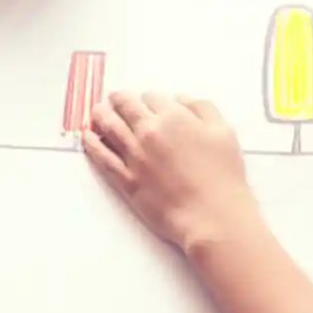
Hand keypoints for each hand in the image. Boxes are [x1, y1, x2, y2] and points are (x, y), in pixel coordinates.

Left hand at [84, 92, 258, 253]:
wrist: (212, 215)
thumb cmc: (222, 176)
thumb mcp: (224, 132)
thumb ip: (202, 108)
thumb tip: (181, 99)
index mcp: (173, 117)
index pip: (152, 97)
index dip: (150, 99)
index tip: (149, 102)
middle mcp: (149, 132)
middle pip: (125, 105)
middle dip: (119, 99)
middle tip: (115, 98)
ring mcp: (135, 156)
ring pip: (109, 126)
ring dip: (101, 114)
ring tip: (97, 111)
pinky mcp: (126, 179)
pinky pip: (102, 157)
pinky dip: (92, 144)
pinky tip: (88, 137)